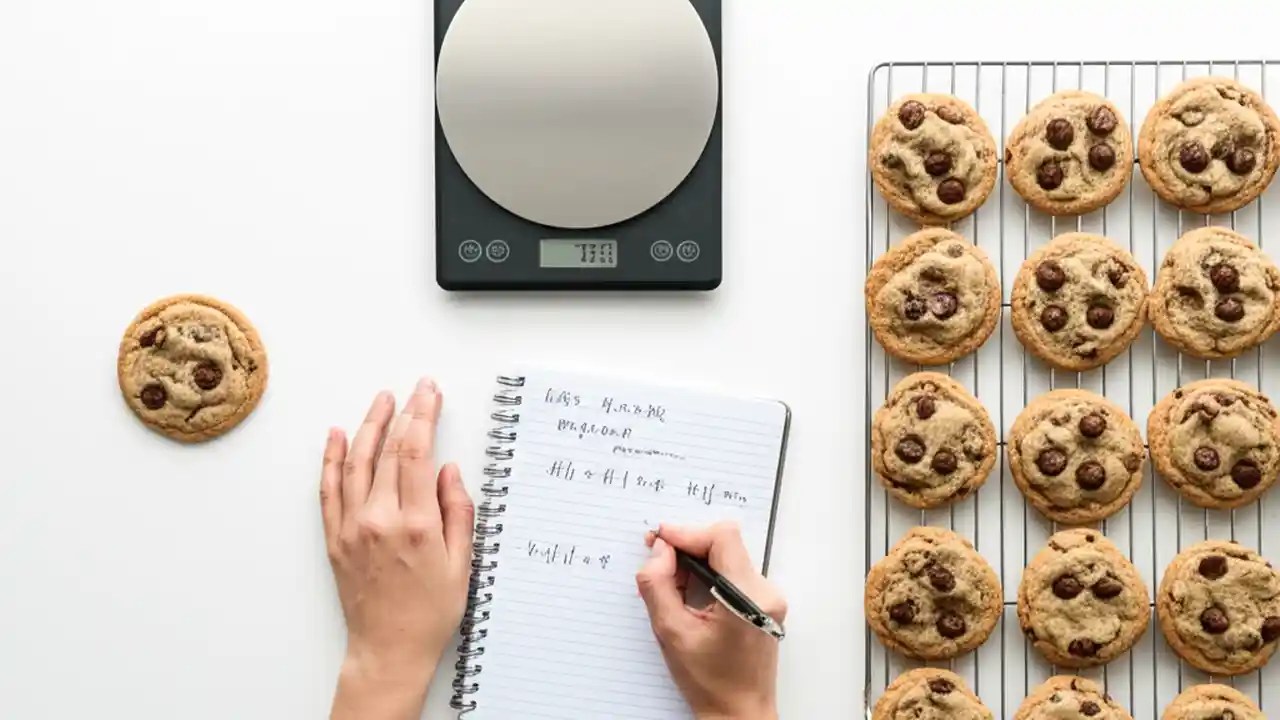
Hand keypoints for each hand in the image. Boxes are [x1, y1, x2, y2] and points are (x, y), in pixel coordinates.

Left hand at [321, 378, 475, 719]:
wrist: (389, 649)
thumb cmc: (429, 613)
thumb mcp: (462, 563)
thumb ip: (457, 511)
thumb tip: (448, 471)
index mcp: (417, 523)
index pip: (416, 452)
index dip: (423, 415)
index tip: (429, 394)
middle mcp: (380, 519)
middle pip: (388, 451)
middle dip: (403, 413)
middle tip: (413, 391)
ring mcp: (353, 527)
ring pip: (355, 462)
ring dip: (368, 426)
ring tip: (381, 403)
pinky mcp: (335, 538)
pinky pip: (329, 489)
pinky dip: (330, 458)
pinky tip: (336, 436)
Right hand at [635, 523, 785, 719]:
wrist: (739, 714)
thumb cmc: (711, 684)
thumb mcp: (672, 633)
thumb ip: (658, 586)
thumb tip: (658, 551)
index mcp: (748, 597)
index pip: (722, 538)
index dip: (687, 533)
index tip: (660, 540)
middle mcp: (765, 592)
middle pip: (725, 544)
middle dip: (687, 548)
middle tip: (658, 562)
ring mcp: (767, 597)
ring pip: (727, 556)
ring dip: (696, 563)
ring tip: (671, 586)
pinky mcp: (762, 603)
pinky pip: (732, 572)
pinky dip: (707, 575)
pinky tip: (688, 594)